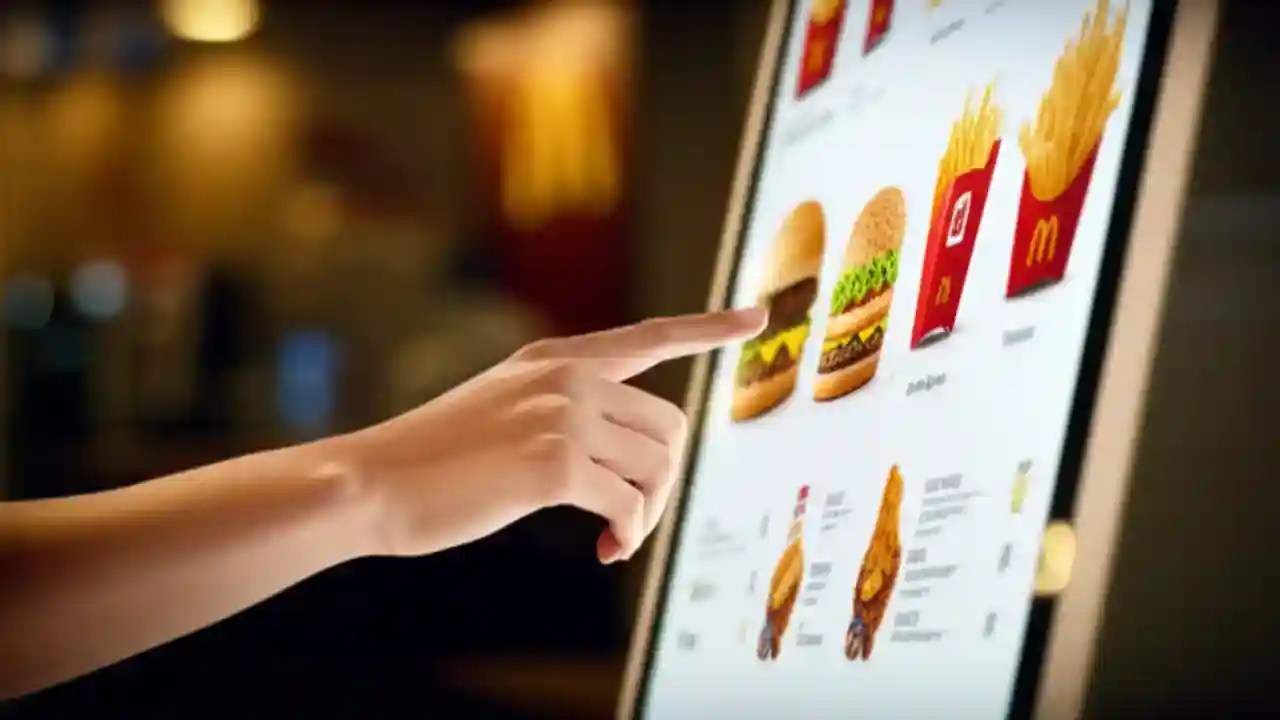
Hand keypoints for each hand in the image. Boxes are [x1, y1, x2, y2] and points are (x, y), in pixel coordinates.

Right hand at [340, 307, 765, 562]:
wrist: (370, 484)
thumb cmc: (432, 461)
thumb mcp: (500, 410)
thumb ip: (560, 410)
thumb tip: (626, 458)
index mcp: (554, 358)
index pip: (649, 335)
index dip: (708, 328)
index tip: (757, 316)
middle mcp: (566, 376)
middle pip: (672, 424)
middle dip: (665, 481)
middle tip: (630, 520)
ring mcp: (562, 415)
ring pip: (658, 466)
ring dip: (647, 514)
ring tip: (612, 536)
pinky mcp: (555, 463)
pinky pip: (629, 504)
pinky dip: (627, 534)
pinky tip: (602, 549)